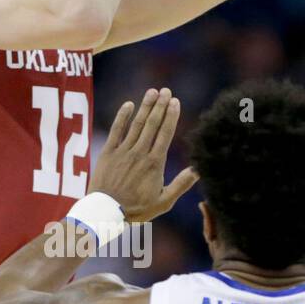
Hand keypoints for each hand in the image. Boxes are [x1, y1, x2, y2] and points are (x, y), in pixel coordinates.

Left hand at [89, 88, 198, 220]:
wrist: (106, 212)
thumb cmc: (136, 209)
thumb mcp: (163, 202)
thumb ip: (181, 184)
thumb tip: (198, 170)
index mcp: (155, 163)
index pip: (165, 133)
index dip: (171, 115)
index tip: (175, 101)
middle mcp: (140, 153)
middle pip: (152, 124)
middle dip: (160, 105)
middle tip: (166, 90)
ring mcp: (123, 151)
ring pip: (137, 124)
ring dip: (145, 106)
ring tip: (152, 92)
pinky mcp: (108, 153)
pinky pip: (116, 130)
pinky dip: (122, 116)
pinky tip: (129, 104)